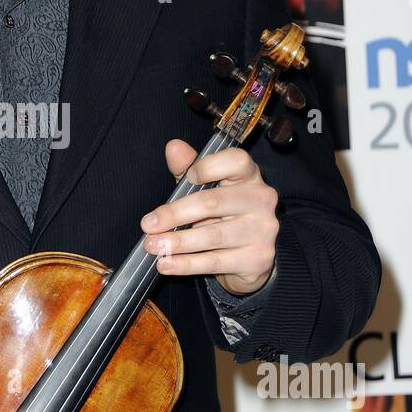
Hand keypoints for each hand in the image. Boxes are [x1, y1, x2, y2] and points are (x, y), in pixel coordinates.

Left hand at [140, 138, 278, 294]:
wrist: (250, 256)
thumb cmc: (222, 215)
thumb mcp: (205, 189)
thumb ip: (188, 168)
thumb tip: (173, 147)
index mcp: (249, 175)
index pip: (236, 161)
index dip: (209, 167)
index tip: (187, 179)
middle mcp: (261, 200)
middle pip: (213, 202)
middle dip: (175, 214)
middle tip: (148, 225)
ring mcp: (263, 230)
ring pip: (212, 235)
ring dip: (177, 242)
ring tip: (152, 246)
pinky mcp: (257, 259)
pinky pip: (215, 261)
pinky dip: (186, 264)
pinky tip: (166, 264)